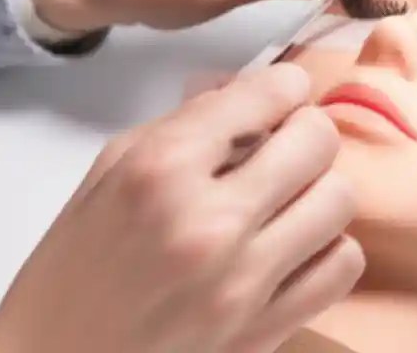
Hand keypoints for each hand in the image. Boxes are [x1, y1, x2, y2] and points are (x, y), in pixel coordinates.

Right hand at [0, 64, 361, 352]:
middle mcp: (209, 222)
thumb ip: (185, 121)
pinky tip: (294, 248)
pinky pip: (343, 266)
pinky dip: (327, 250)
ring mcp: (243, 283)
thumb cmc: (73, 270)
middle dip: (304, 133)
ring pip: (340, 200)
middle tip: (282, 146)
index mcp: (162, 170)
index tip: (279, 96)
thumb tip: (246, 88)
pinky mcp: (265, 331)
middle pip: (318, 142)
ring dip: (316, 192)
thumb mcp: (111, 172)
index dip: (282, 88)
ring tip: (285, 201)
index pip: (270, 94)